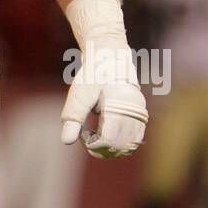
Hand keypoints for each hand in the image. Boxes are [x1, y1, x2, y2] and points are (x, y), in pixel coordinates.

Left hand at [60, 0, 148, 158]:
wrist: (109, 57)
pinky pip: (135, 139)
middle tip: (87, 138)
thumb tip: (67, 141)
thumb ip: (74, 116)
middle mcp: (134, 111)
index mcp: (119, 105)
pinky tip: (107, 134)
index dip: (92, 144)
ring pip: (130, 146)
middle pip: (120, 147)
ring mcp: (140, 114)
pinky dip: (121, 143)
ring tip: (97, 136)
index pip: (108, 140)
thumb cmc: (92, 75)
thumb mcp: (80, 94)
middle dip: (101, 149)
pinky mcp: (141, 115)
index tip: (83, 134)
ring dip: (112, 149)